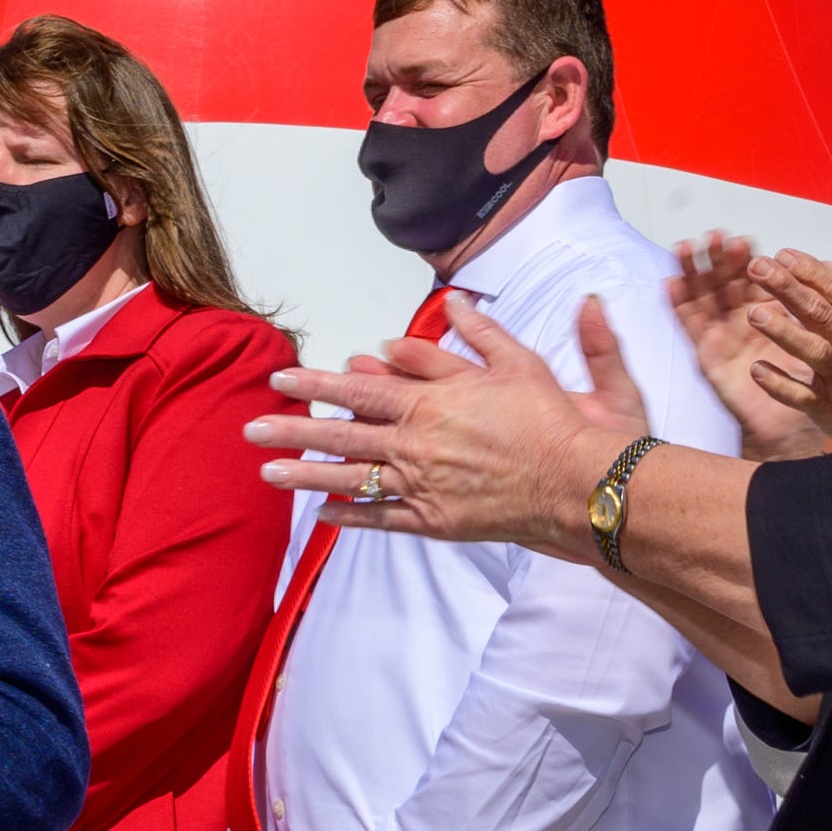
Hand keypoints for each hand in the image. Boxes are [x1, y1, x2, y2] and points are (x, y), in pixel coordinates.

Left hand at [243, 298, 623, 555]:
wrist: (580, 482)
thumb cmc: (552, 421)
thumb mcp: (518, 362)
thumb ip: (472, 338)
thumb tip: (443, 310)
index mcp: (431, 403)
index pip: (359, 389)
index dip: (316, 383)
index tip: (280, 377)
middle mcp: (417, 444)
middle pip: (341, 433)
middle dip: (292, 429)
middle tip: (250, 426)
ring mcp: (422, 485)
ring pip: (352, 477)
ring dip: (305, 474)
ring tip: (266, 472)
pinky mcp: (436, 520)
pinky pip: (384, 518)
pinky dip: (351, 515)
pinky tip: (322, 513)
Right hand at [669, 234, 829, 461]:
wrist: (795, 428)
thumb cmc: (813, 381)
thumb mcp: (827, 334)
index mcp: (771, 310)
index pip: (755, 277)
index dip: (746, 258)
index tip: (743, 240)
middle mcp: (743, 319)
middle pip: (725, 281)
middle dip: (718, 259)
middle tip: (716, 239)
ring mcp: (723, 335)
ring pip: (703, 296)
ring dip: (693, 272)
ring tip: (687, 248)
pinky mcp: (708, 356)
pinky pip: (691, 328)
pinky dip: (678, 305)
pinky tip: (670, 284)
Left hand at [742, 247, 831, 450]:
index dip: (810, 271)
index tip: (782, 255)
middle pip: (821, 313)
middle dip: (787, 288)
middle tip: (757, 268)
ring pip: (812, 351)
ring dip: (782, 332)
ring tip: (754, 313)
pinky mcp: (830, 409)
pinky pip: (801, 395)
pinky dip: (779, 383)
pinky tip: (757, 369)